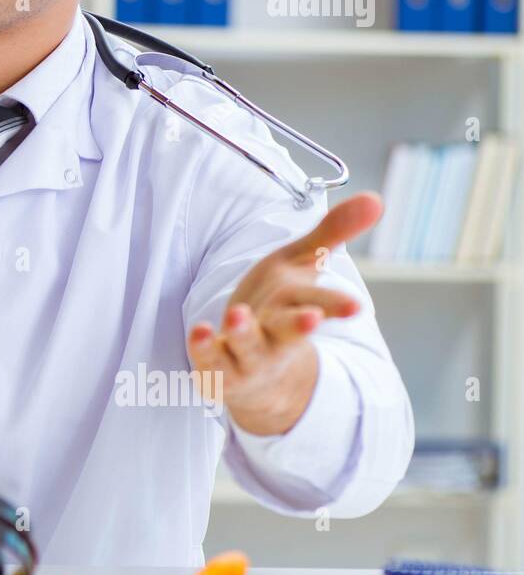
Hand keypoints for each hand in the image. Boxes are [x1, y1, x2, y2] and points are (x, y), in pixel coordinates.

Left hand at [185, 192, 382, 435]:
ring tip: (237, 315)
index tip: (355, 306)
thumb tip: (375, 199)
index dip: (334, 305)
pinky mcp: (218, 370)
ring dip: (243, 332)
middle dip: (300, 324)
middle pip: (289, 330)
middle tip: (313, 320)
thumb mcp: (303, 264)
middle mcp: (277, 337)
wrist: (260, 375)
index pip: (319, 305)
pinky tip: (199, 331)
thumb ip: (333, 233)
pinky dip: (203, 347)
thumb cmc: (283, 307)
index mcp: (299, 310)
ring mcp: (248, 357)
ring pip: (248, 347)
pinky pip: (211, 360)